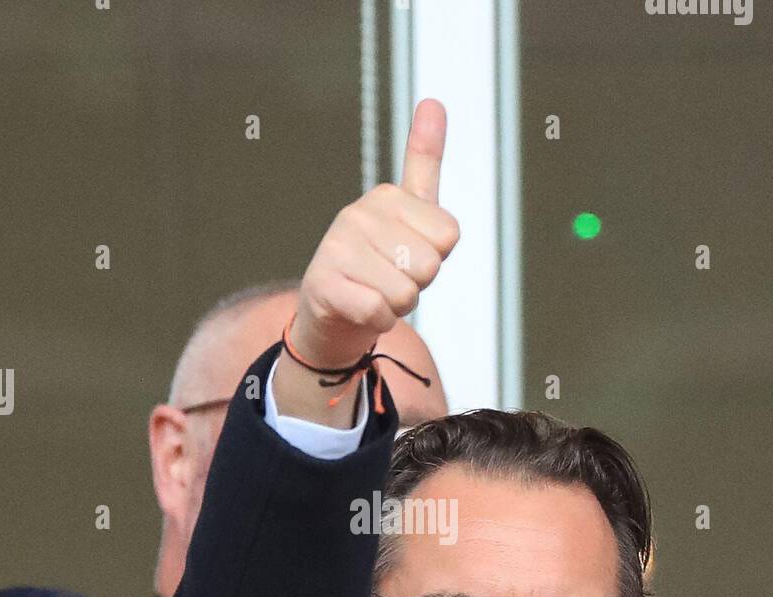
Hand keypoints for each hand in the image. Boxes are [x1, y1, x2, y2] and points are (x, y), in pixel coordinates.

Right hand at [276, 98, 460, 424]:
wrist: (331, 312)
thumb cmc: (379, 263)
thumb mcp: (410, 214)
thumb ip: (424, 162)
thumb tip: (433, 100)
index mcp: (386, 196)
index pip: (449, 236)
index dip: (436, 256)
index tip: (408, 255)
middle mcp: (357, 214)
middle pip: (429, 266)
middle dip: (416, 284)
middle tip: (389, 278)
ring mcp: (336, 249)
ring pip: (405, 293)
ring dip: (397, 305)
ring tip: (374, 292)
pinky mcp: (323, 285)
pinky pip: (379, 312)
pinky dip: (377, 320)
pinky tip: (359, 308)